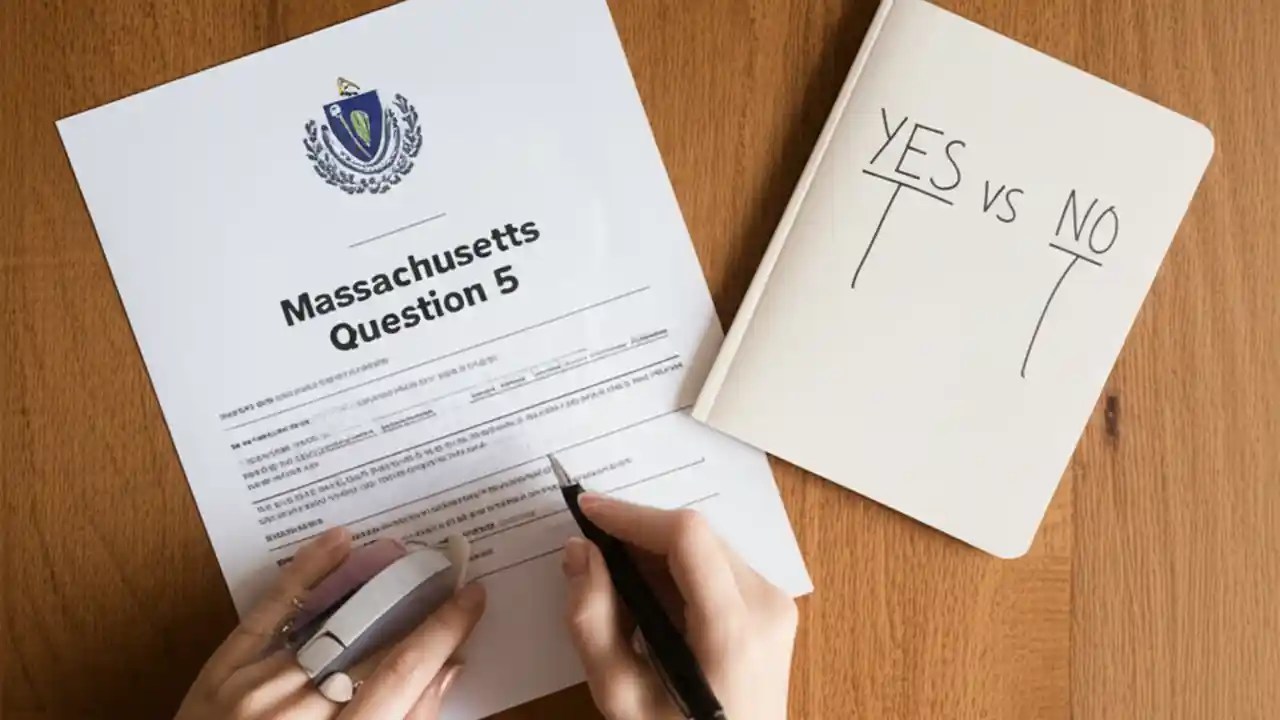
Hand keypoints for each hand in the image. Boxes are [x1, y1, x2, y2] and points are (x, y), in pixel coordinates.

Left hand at [175, 527, 486, 719]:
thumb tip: (447, 672)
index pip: (403, 671)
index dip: (444, 629)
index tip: (472, 597)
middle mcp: (298, 712)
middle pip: (370, 639)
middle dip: (415, 598)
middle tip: (447, 569)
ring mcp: (255, 687)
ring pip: (328, 618)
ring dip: (373, 580)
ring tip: (407, 553)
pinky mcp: (223, 670)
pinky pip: (272, 610)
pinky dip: (306, 572)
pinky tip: (339, 543)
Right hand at [561, 496, 798, 719]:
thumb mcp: (621, 696)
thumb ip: (593, 620)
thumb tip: (579, 550)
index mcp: (733, 629)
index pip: (687, 536)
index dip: (632, 514)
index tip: (586, 511)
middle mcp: (766, 604)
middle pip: (697, 536)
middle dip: (639, 534)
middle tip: (590, 554)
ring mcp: (777, 605)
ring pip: (708, 546)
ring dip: (657, 553)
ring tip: (617, 586)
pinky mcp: (774, 610)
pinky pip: (720, 567)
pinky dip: (679, 571)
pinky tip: (651, 601)